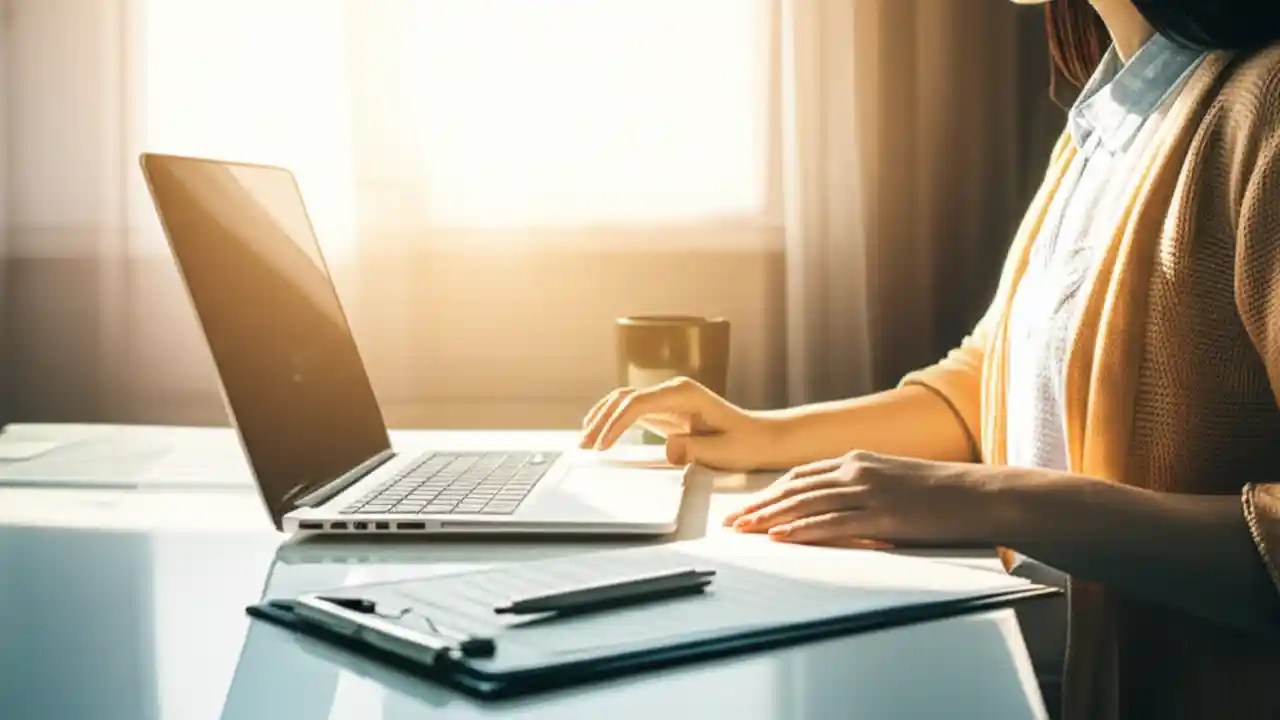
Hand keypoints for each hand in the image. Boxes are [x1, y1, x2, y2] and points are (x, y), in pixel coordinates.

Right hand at [578, 377, 778, 470]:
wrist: (759, 437)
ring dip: (601, 418)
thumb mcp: (722, 450)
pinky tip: (598, 434)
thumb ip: (692, 448)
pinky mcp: (664, 410)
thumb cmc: (744, 443)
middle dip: (600, 421)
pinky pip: (630, 410)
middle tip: (584, 446)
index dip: (615, 424)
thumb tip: (667, 446)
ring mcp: (666, 398)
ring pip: (622, 401)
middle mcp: (672, 390)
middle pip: (624, 398)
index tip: (601, 446)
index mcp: (684, 393)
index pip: (638, 403)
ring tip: (583, 441)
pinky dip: (611, 420)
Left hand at [721, 450, 1019, 545]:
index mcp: (858, 459)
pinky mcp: (883, 516)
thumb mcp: (892, 479)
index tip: (746, 508)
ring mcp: (869, 491)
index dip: (769, 493)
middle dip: (759, 507)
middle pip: (794, 489)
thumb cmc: (940, 492)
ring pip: (806, 504)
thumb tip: (834, 504)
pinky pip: (833, 524)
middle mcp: (857, 470)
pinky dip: (802, 530)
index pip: (800, 476)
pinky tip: (781, 538)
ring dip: (770, 519)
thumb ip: (861, 486)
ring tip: (744, 531)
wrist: (981, 493)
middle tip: (731, 523)